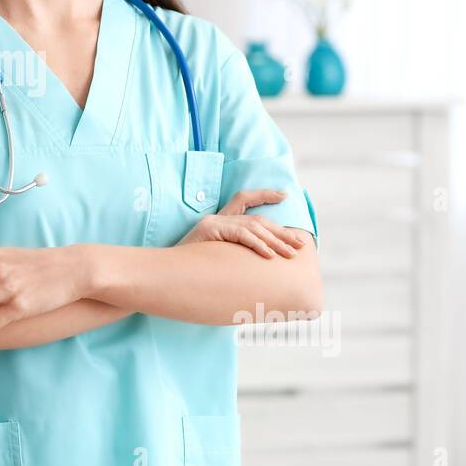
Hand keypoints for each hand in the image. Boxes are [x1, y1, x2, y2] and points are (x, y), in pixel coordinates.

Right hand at [176, 188, 308, 258]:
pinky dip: (258, 245)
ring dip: (275, 242)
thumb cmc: (190, 268)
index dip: (263, 195)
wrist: (165, 270)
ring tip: (290, 254)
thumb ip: (232, 253)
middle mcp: (217, 218)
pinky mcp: (210, 229)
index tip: (284, 195)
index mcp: (219, 221)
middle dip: (281, 232)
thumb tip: (258, 262)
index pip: (242, 199)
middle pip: (257, 219)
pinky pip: (241, 235)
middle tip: (300, 244)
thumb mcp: (214, 258)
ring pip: (253, 227)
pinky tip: (269, 255)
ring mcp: (213, 222)